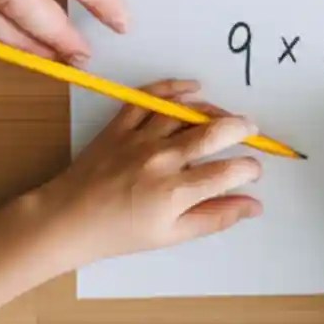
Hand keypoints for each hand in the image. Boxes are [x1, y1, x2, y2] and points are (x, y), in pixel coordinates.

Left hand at [37, 80, 263, 263]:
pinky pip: (150, 97)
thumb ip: (216, 217)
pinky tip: (192, 89)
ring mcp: (140, 139)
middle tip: (251, 130)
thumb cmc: (122, 232)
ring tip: (225, 117)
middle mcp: (162, 160)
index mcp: (176, 193)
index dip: (250, 168)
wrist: (68, 219)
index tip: (254, 170)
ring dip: (213, 110)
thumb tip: (255, 205)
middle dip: (242, 128)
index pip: (228, 172)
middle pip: (214, 132)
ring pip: (186, 111)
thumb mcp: (173, 235)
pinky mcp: (120, 125)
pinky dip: (173, 88)